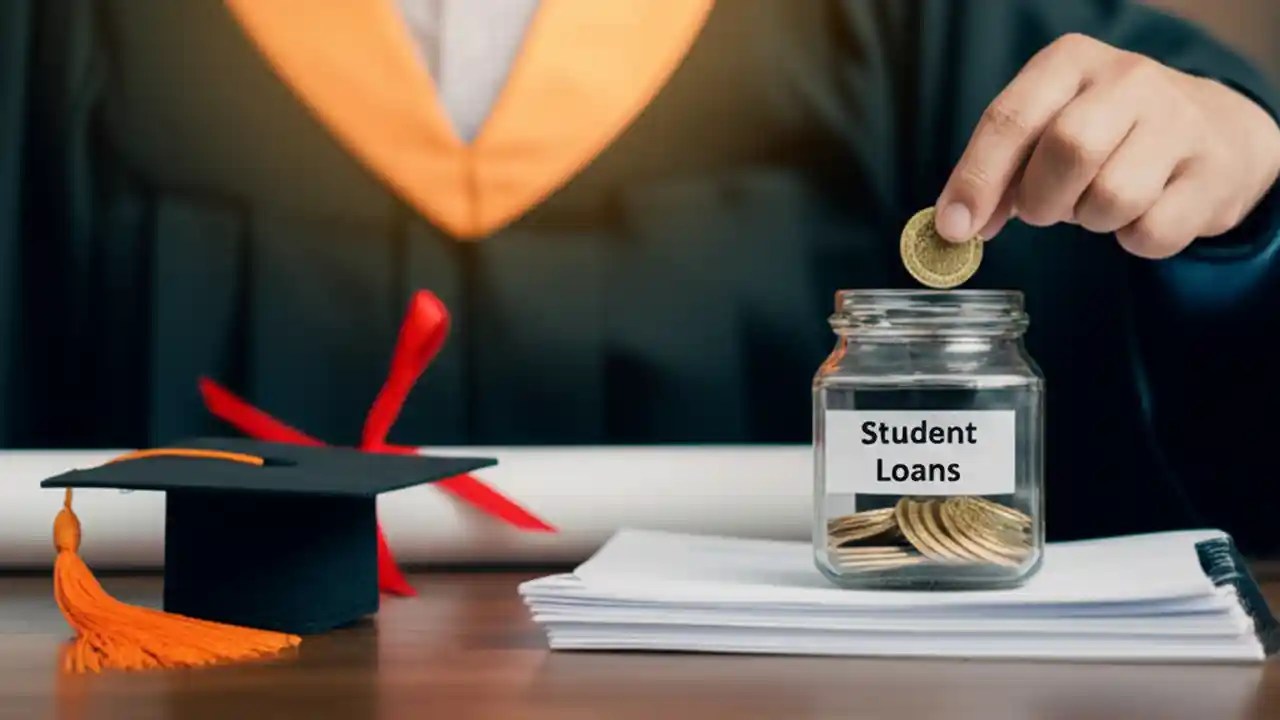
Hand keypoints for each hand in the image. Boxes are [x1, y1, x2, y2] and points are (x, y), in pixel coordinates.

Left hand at [933, 33, 1279, 257]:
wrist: (1215, 134)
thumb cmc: (1108, 136)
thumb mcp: (1049, 128)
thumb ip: (1000, 171)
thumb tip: (958, 225)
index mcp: (1071, 62)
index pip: (1011, 118)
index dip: (976, 179)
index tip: (955, 227)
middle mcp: (1129, 79)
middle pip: (1067, 151)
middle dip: (1042, 200)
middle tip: (1045, 210)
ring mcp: (1179, 122)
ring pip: (1112, 197)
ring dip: (1090, 220)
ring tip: (1099, 201)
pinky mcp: (1213, 172)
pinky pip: (1151, 232)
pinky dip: (1133, 240)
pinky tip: (1142, 213)